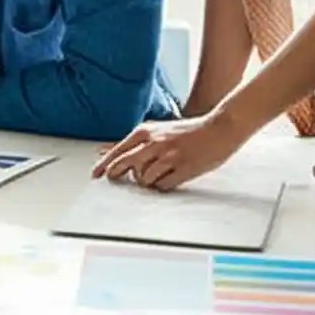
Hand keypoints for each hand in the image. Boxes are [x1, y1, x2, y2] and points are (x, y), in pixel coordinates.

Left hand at [92, 113, 251, 190]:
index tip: (94, 175)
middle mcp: (154, 143)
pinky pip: (162, 186)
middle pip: (124, 164)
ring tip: (158, 174)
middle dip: (116, 174)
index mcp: (146, 132)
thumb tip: (103, 151)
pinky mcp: (183, 168)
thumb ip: (134, 143)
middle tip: (113, 180)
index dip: (104, 164)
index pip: (117, 150)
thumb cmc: (187, 132)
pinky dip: (162, 186)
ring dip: (146, 181)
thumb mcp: (157, 130)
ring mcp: (169, 156)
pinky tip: (170, 178)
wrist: (220, 128)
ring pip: (143, 179)